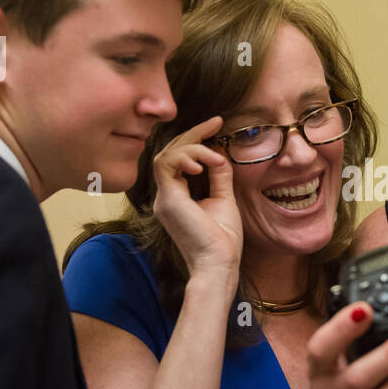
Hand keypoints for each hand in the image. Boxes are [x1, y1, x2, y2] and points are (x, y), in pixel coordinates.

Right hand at [151, 116, 242, 276]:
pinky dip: (186, 157)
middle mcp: (166, 196)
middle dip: (193, 135)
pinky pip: (167, 166)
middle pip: (170, 152)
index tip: (216, 124)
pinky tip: (205, 164)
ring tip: (214, 156)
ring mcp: (164, 199)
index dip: (195, 138)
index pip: (178, 159)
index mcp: (177, 197)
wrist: (219, 265)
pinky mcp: (168, 201)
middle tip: (215, 123)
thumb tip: (219, 153)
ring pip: (166, 155)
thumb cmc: (222, 240)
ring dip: (192, 147)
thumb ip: (219, 176)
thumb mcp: (223, 199)